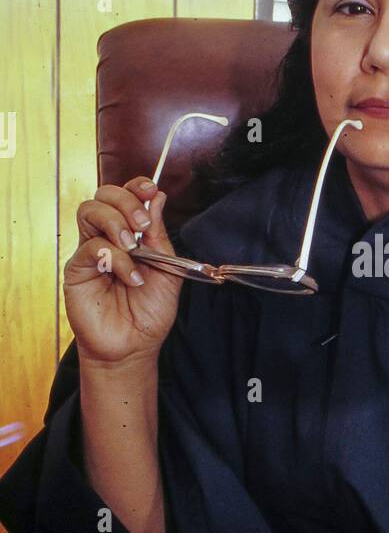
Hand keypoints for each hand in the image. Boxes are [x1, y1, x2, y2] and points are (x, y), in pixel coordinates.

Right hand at [64, 177, 183, 366]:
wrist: (135, 346)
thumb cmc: (150, 312)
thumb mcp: (167, 269)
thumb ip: (159, 234)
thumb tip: (157, 197)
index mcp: (130, 233)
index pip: (125, 196)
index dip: (135, 186)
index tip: (150, 190)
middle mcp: (107, 237)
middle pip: (104, 195)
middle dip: (126, 201)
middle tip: (143, 225)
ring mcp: (90, 251)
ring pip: (90, 211)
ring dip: (116, 222)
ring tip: (134, 247)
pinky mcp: (77, 269)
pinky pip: (92, 246)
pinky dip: (115, 257)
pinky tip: (131, 276)